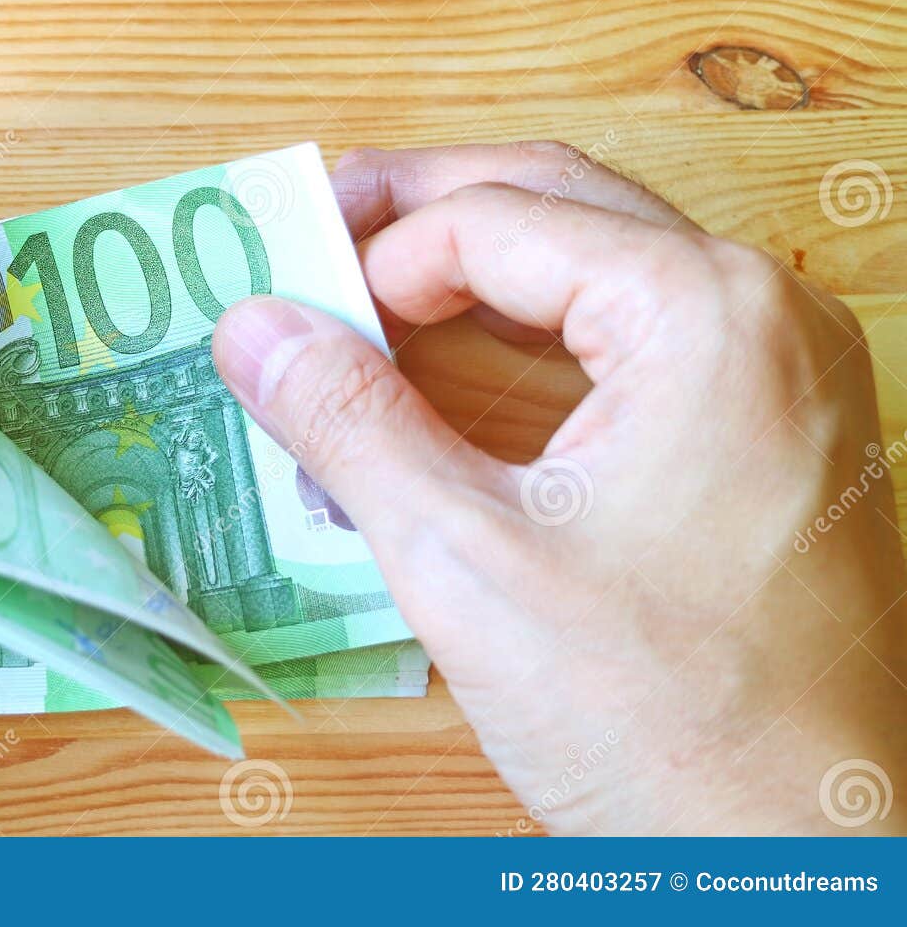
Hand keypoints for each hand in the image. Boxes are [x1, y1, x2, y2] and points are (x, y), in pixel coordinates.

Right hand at [213, 141, 906, 834]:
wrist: (808, 861)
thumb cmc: (666, 721)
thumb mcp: (467, 562)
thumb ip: (348, 422)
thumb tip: (253, 327)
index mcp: (704, 314)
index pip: (497, 217)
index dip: (374, 259)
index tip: (298, 324)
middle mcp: (764, 313)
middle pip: (556, 201)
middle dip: (421, 215)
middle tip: (311, 239)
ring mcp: (780, 373)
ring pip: (597, 262)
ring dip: (474, 272)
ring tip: (364, 307)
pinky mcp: (769, 435)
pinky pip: (635, 340)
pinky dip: (532, 340)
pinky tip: (454, 384)